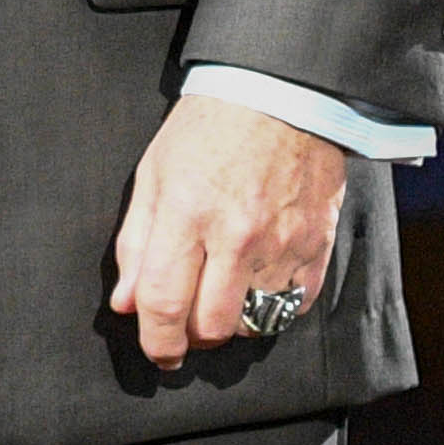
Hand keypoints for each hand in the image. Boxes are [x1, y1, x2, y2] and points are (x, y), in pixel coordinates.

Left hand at [106, 92, 349, 371]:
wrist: (282, 94)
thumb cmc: (208, 129)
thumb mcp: (154, 173)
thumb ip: (136, 242)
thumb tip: (125, 303)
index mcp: (187, 213)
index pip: (164, 302)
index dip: (156, 340)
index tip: (157, 350)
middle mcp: (236, 236)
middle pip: (211, 325)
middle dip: (192, 337)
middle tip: (186, 326)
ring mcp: (282, 243)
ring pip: (255, 323)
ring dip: (233, 323)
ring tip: (222, 296)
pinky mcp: (318, 245)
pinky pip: (295, 305)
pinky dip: (274, 308)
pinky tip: (258, 284)